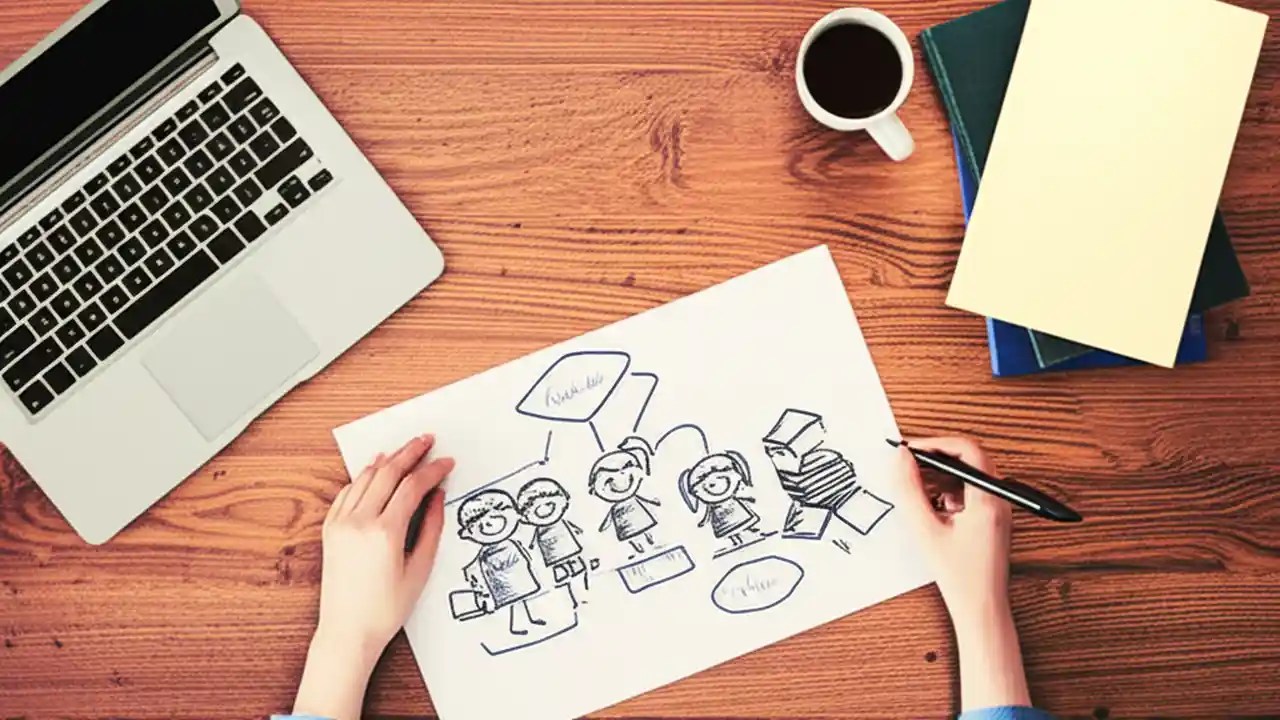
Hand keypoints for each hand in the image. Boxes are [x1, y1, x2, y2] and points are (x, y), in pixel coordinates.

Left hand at [293, 434, 453, 719]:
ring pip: (365, 477)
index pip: (413, 486)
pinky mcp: (330, 530)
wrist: (348, 630)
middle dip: (410, 453)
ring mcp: (341, 524)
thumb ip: (432, 528)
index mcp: (385, 532)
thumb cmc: (385, 609)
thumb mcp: (420, 569)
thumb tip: (438, 497)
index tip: (446, 462)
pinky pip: (347, 492)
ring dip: (386, 459)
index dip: (433, 470)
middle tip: (427, 441)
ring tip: (404, 450)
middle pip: (388, 472)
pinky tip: (374, 470)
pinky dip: (363, 476)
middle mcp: (359, 522)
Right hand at [892, 436, 1029, 710]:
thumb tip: (901, 458)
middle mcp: (998, 499)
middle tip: (908, 465)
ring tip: (916, 493)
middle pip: (968, 459)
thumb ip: (910, 490)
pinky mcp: (991, 518)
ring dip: (940, 477)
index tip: (911, 450)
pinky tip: (930, 511)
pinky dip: (947, 493)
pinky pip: (969, 492)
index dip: (935, 443)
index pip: (966, 449)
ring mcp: (997, 509)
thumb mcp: (925, 530)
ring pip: (967, 475)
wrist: (981, 607)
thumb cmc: (959, 575)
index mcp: (988, 499)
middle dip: (935, 459)